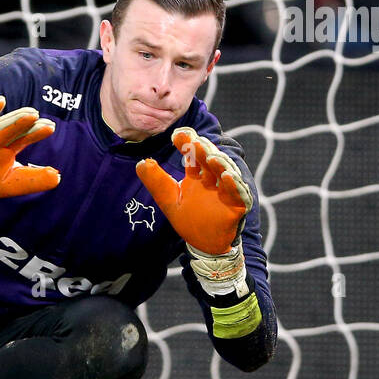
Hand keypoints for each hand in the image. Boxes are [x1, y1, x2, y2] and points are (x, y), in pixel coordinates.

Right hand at [0, 95, 58, 210]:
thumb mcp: (9, 184)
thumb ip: (32, 180)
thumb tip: (58, 177)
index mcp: (5, 148)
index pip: (22, 138)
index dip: (35, 132)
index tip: (50, 127)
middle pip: (5, 129)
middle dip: (17, 122)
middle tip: (33, 114)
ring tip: (0, 100)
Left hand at [136, 127, 250, 254]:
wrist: (204, 244)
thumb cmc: (189, 220)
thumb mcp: (168, 200)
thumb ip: (156, 182)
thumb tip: (141, 163)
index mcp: (196, 177)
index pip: (191, 156)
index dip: (186, 144)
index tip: (177, 134)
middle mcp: (211, 180)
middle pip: (208, 161)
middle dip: (203, 151)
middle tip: (195, 141)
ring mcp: (225, 192)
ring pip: (225, 173)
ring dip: (220, 164)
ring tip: (212, 157)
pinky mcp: (237, 205)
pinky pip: (237, 194)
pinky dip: (233, 185)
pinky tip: (227, 176)